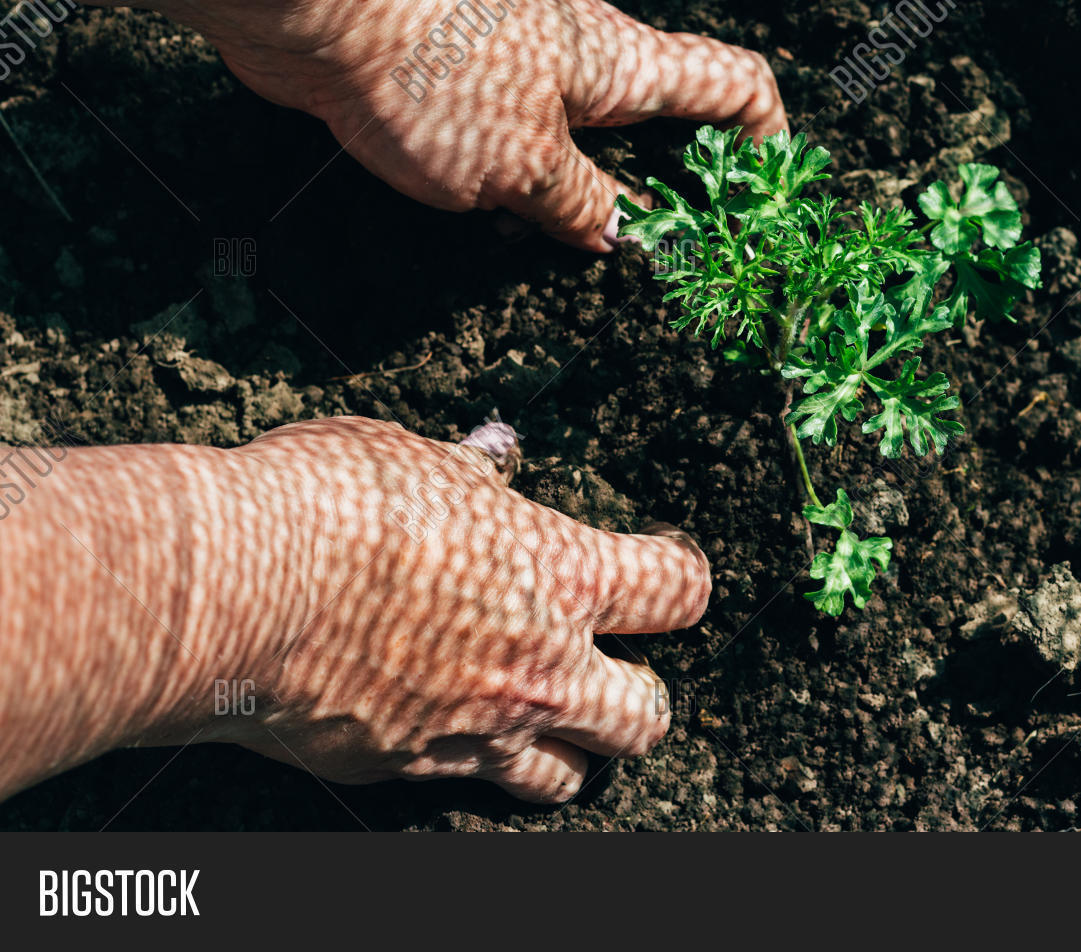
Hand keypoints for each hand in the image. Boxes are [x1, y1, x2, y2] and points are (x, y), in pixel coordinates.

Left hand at [215, 0, 787, 250]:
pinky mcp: (470, 72)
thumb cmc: (433, 73)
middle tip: (671, 252)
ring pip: (588, 134)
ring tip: (575, 251)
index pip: (737, 84)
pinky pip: (523, 133)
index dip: (767, 139)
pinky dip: (527, 179)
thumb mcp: (525, 167)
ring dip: (590, 193)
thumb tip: (622, 234)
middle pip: (666, 117)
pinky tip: (496, 221)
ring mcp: (526, 59)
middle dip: (674, 186)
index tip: (762, 197)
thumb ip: (585, 207)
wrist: (315, 6)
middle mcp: (585, 54)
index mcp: (624, 66)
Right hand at [218, 416, 710, 801]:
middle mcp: (537, 666)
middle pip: (645, 717)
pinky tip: (441, 721)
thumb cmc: (327, 501)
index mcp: (558, 574)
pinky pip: (468, 785)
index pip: (677, 593)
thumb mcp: (418, 459)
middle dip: (640, 695)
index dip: (681, 581)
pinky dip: (470, 761)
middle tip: (613, 669)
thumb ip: (472, 475)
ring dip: (569, 750)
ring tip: (543, 717)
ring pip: (568, 781)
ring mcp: (476, 731)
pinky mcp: (410, 770)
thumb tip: (494, 459)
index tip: (666, 572)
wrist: (234, 588)